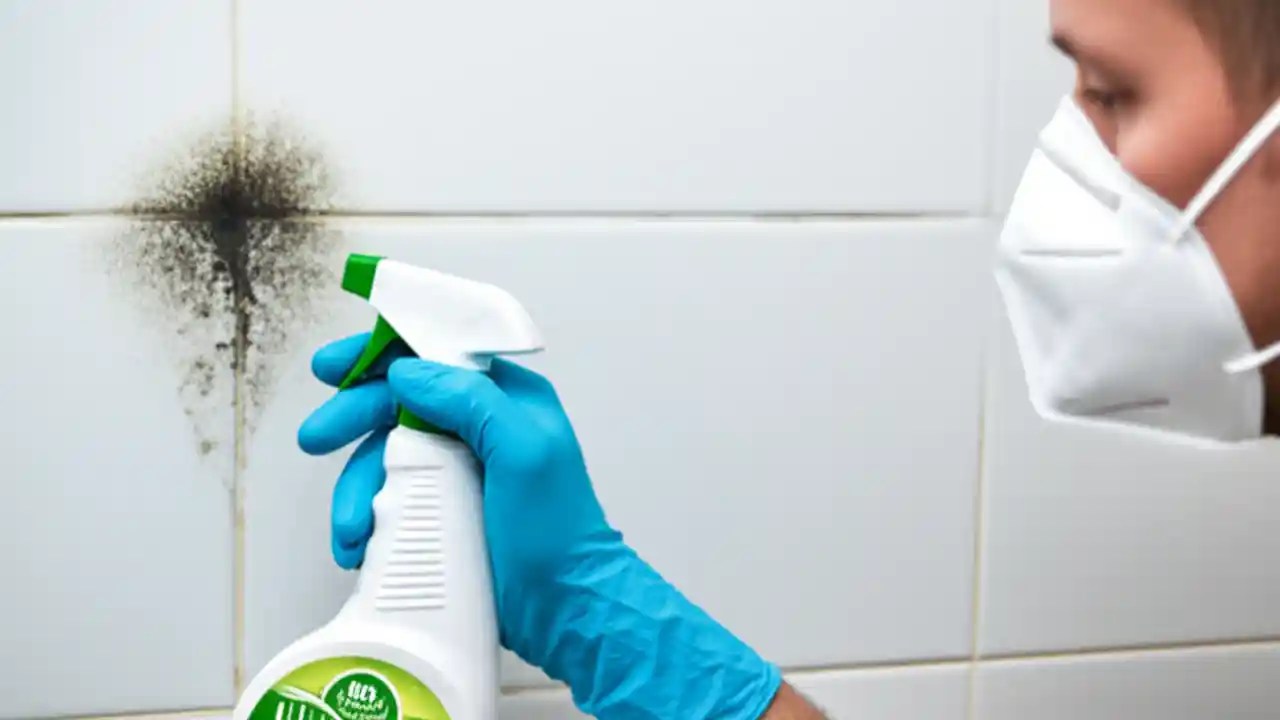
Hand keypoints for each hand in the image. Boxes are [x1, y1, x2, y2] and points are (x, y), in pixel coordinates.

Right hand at [298, 332, 781, 718]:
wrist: (565, 611)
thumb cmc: (560, 533)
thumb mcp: (524, 452)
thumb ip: (471, 401)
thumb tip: (407, 372)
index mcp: (505, 399)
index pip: (434, 357)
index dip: (380, 355)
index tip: (335, 367)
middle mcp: (479, 428)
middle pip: (397, 404)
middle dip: (352, 419)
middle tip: (315, 438)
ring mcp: (458, 472)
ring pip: (386, 457)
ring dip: (357, 488)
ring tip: (351, 529)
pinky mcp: (442, 513)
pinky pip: (390, 501)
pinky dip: (367, 520)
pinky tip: (359, 545)